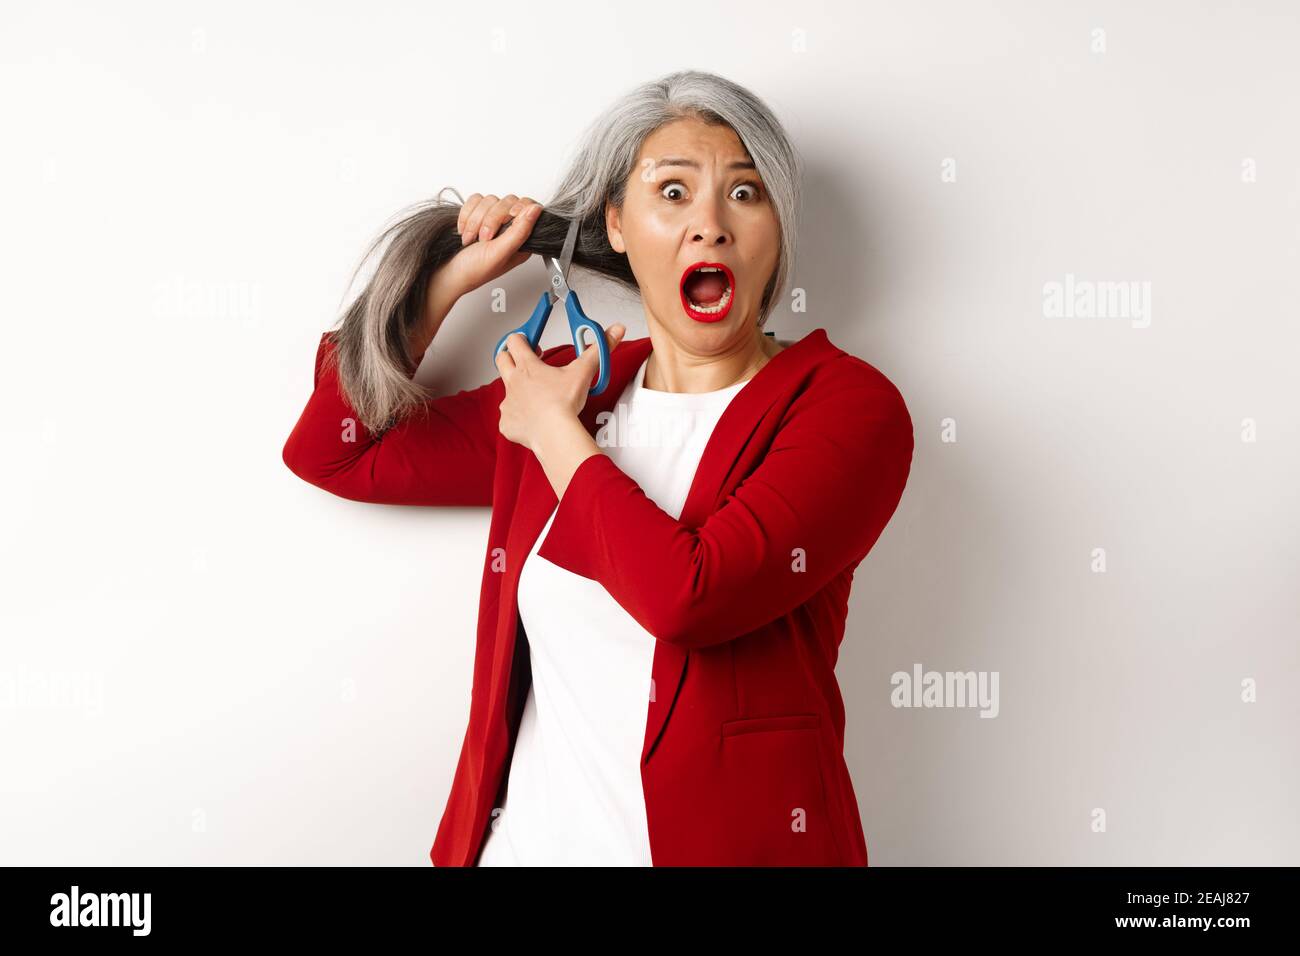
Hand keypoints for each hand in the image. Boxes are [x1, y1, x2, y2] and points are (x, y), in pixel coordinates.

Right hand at [436, 193, 542, 300]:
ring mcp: (492, 221)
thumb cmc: (473, 271)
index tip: (509, 216)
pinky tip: (464, 230)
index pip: (529, 207)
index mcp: (521, 239)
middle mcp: (509, 229)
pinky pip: (475, 200)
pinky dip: (466, 214)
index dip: (518, 208)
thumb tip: (536, 210)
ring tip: (471, 238)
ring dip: (476, 220)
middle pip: (508, 201)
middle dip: (491, 219)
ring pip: (490, 199)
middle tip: (484, 239)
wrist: (447, 273)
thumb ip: (520, 231)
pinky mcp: (476, 214)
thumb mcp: (500, 253)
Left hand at [494, 323, 627, 451]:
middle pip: (501, 359)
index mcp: (528, 366)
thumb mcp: (583, 372)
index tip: (531, 341)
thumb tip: (614, 332)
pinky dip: (519, 418)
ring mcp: (508, 403)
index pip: (514, 341)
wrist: (553, 433)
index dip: (522, 337)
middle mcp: (514, 382)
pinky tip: (533, 420)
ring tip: (536, 396)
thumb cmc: (563, 404)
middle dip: (510, 356)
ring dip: (518, 390)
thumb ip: (597, 350)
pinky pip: (509, 418)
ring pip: (506, 390)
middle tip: (524, 361)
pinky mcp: (507, 423)